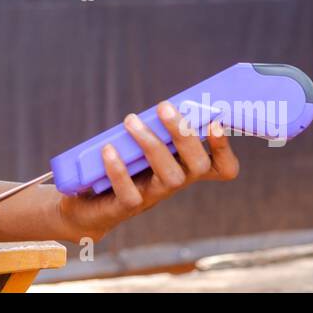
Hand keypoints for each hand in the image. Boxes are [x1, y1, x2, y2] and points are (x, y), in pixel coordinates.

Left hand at [54, 102, 239, 242]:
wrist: (87, 204)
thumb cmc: (121, 164)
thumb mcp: (140, 143)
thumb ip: (154, 127)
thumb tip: (164, 104)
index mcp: (183, 166)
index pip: (222, 168)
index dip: (224, 149)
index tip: (215, 123)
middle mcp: (175, 183)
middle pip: (198, 166)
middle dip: (184, 134)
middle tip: (164, 106)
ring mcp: (154, 197)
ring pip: (169, 177)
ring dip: (151, 144)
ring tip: (130, 120)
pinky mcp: (127, 207)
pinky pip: (130, 193)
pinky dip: (119, 169)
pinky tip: (108, 149)